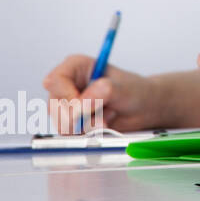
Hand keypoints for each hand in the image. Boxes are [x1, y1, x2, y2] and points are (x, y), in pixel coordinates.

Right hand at [43, 55, 161, 132]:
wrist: (144, 108)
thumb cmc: (134, 91)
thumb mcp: (123, 88)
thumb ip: (103, 92)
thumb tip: (83, 102)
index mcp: (75, 66)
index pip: (55, 80)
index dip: (67, 96)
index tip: (83, 107)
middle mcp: (67, 84)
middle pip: (55, 106)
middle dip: (79, 116)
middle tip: (103, 114)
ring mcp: (67, 104)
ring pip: (61, 122)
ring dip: (87, 125)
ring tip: (107, 116)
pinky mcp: (71, 121)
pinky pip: (70, 134)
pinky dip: (88, 132)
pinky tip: (103, 124)